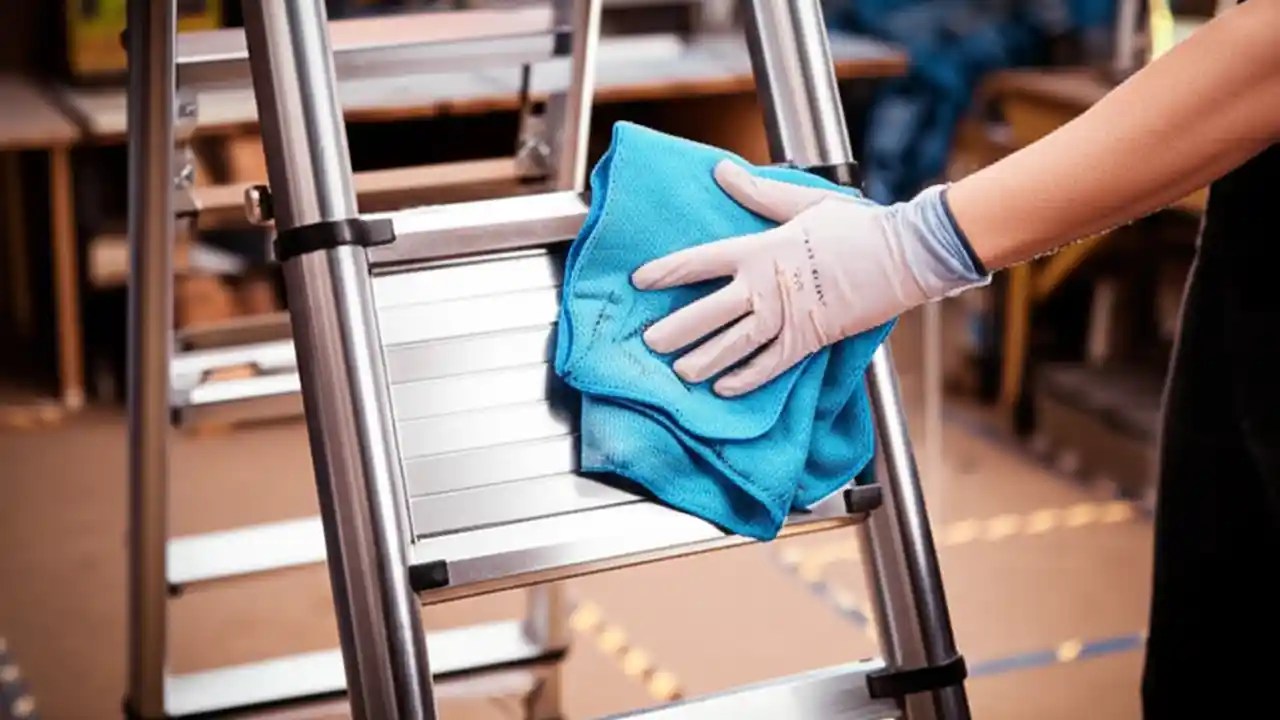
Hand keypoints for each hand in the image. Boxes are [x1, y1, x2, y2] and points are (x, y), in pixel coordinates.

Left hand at [631, 160, 988, 396]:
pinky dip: (744, 380)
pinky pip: (768, 366)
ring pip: (733, 346)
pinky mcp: (808, 340)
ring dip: (702, 361)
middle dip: (675, 330)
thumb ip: (758, 193)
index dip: (666, 272)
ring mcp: (787, 317)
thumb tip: (721, 171)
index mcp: (761, 249)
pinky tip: (722, 388)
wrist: (904, 255)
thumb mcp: (804, 202)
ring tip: (679, 372)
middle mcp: (766, 287)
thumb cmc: (857, 225)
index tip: (640, 281)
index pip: (699, 262)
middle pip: (707, 313)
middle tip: (648, 342)